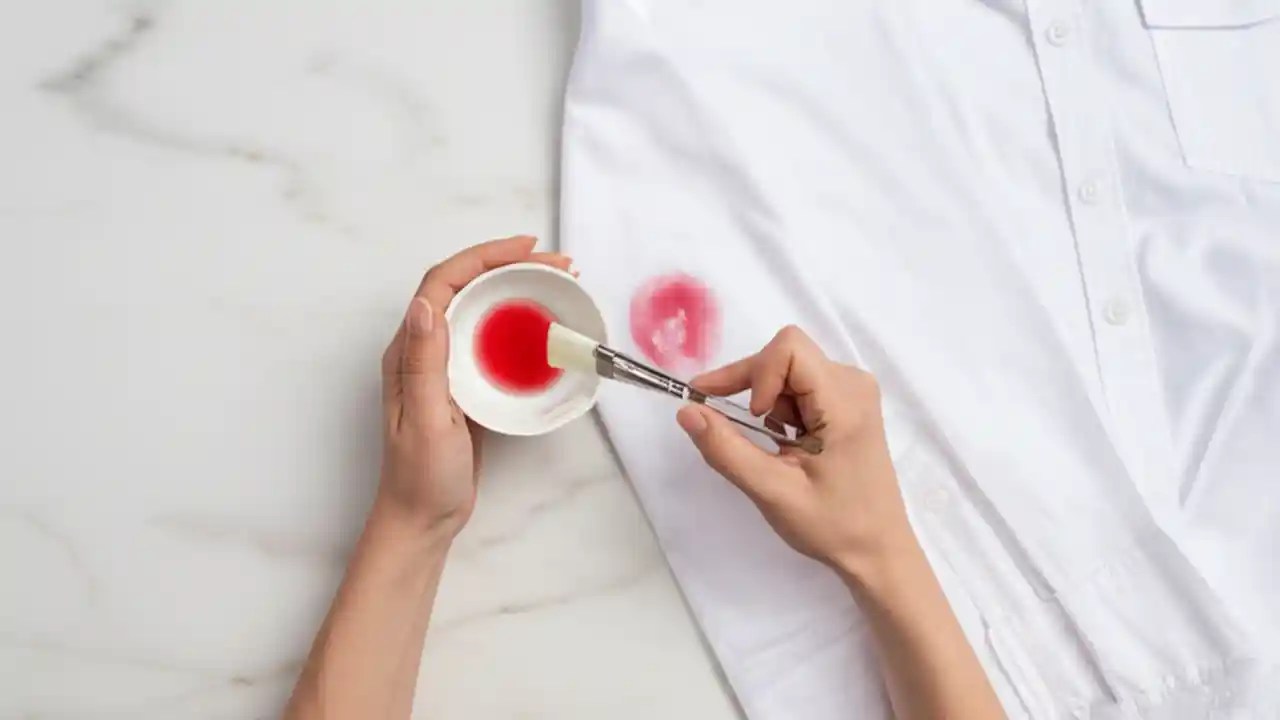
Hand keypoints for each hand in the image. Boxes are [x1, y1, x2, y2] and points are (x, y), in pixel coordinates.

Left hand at [378, 235, 571, 538]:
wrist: (424, 519)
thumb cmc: (420, 476)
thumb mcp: (425, 419)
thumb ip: (425, 364)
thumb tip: (426, 304)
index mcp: (408, 351)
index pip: (443, 284)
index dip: (483, 257)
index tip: (526, 249)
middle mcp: (425, 350)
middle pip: (467, 288)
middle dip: (509, 265)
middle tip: (559, 263)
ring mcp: (447, 366)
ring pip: (482, 309)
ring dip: (518, 289)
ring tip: (559, 282)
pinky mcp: (467, 384)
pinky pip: (493, 338)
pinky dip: (520, 321)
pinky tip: (545, 325)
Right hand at [676, 326, 915, 578]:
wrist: (877, 550)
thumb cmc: (833, 525)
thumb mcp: (773, 492)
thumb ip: (726, 450)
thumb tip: (685, 412)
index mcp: (845, 401)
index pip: (789, 348)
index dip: (757, 375)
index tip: (751, 418)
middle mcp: (854, 384)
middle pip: (786, 355)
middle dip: (752, 389)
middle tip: (729, 427)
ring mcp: (854, 392)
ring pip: (788, 371)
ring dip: (767, 404)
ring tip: (777, 449)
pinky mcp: (848, 404)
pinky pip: (800, 386)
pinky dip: (780, 411)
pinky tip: (788, 446)